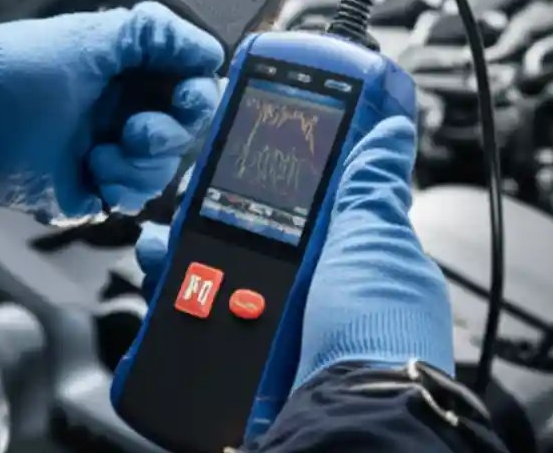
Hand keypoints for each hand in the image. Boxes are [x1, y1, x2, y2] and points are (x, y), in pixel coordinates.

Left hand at [0, 2, 222, 219]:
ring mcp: (106, 150)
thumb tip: (212, 50)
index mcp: (131, 71)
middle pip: (186, 134)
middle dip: (168, 136)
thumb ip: (156, 35)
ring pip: (163, 171)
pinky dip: (120, 189)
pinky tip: (92, 171)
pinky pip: (130, 200)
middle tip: (136, 132)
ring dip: (141, 166)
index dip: (201, 97)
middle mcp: (124, 110)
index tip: (188, 100)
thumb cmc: (8, 70)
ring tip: (101, 152)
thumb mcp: (91, 39)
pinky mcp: (86, 188)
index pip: (193, 87)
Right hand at [135, 116, 452, 389]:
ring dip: (182, 261)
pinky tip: (159, 290)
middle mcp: (322, 300)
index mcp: (361, 263)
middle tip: (189, 201)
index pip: (310, 210)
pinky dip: (171, 311)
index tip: (238, 156)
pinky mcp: (244, 372)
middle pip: (252, 244)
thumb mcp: (377, 240)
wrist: (346, 422)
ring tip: (163, 246)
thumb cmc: (379, 335)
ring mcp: (281, 336)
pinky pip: (196, 333)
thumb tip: (393, 131)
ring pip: (216, 286)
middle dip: (213, 218)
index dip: (273, 183)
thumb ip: (372, 187)